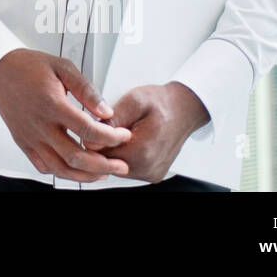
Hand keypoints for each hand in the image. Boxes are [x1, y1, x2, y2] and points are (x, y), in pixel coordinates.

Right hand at [0, 49, 132, 181]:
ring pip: (60, 168)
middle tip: (120, 165)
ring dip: (84, 176)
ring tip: (102, 173)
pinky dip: (61, 173)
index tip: (122, 135)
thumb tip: (105, 110)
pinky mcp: (23, 142)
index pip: (88, 130)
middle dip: (104, 165)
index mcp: (52, 104)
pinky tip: (74, 168)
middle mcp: (40, 125)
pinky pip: (42, 166)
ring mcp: (30, 137)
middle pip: (76, 157)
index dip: (111, 137)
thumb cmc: (28, 67)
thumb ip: (86, 89)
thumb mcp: (63, 67)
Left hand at [81, 82, 209, 181]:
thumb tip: (91, 136)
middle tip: (117, 124)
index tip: (104, 122)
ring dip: (114, 149)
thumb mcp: (133, 101)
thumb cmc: (161, 103)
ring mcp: (150, 173)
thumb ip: (112, 119)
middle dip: (105, 143)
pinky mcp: (151, 175)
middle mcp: (147, 168)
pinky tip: (133, 140)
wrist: (184, 110)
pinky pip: (126, 168)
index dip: (96, 136)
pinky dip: (124, 154)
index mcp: (142, 152)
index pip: (99, 153)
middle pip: (106, 162)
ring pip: (114, 166)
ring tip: (127, 130)